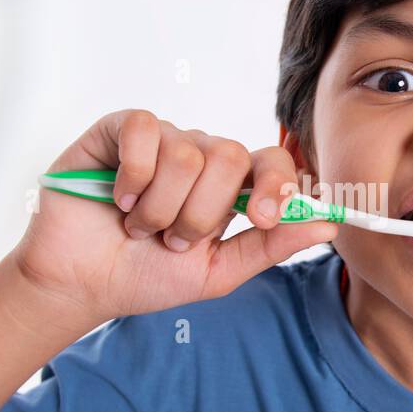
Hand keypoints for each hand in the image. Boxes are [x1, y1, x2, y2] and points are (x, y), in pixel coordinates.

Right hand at [12, 109, 337, 319]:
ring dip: (160, 207)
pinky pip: (145, 131)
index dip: (275, 185)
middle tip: (171, 240)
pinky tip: (117, 197)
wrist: (83, 283)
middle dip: (200, 215)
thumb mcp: (218, 271)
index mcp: (232, 187)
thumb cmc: (147, 276)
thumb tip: (329, 225)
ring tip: (139, 226)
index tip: (259, 218)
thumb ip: (270, 246)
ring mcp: (163, 139)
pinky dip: (132, 175)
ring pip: (187, 153)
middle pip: (229, 157)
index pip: (273, 164)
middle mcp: (201, 155)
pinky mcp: (120, 128)